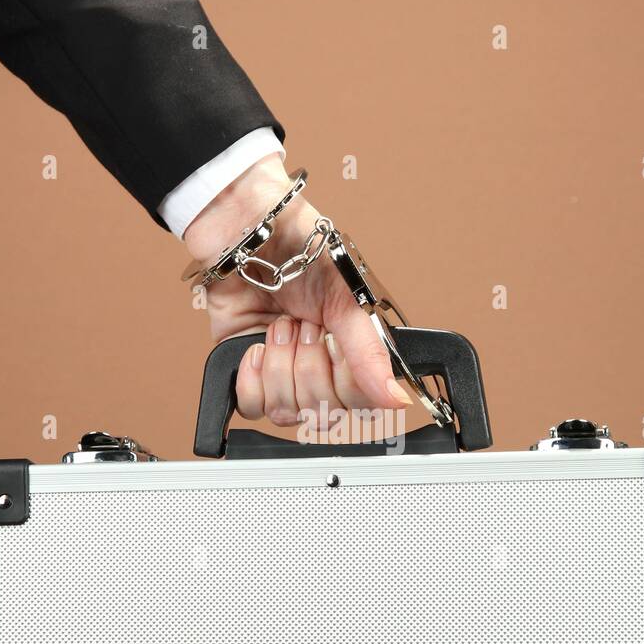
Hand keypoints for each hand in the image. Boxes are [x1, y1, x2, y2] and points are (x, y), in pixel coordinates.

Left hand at [184, 154, 412, 437]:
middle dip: (309, 364)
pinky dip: (252, 377)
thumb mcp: (346, 300)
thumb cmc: (300, 249)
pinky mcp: (246, 370)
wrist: (247, 231)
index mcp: (352, 352)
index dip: (344, 380)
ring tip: (280, 325)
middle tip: (305, 324)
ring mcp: (282, 371)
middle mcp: (319, 367)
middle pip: (320, 411)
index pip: (357, 403)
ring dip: (280, 364)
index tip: (334, 342)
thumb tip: (397, 399)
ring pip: (285, 410)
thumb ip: (370, 354)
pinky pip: (251, 405)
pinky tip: (256, 345)